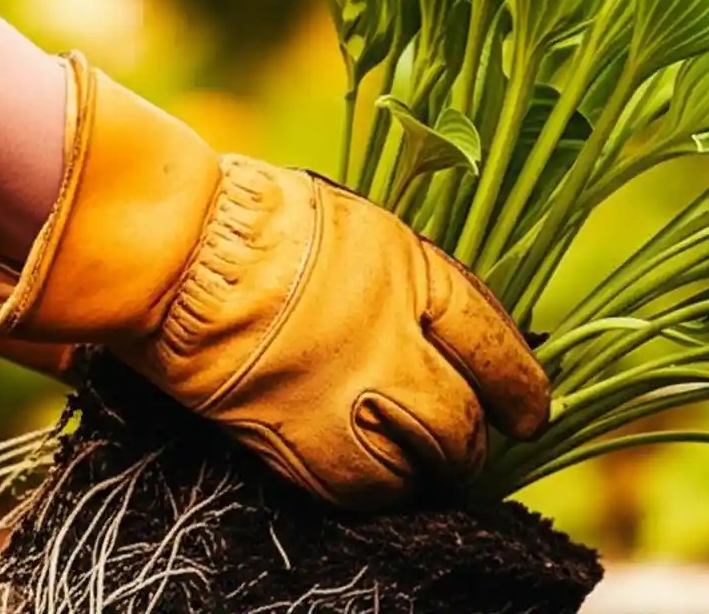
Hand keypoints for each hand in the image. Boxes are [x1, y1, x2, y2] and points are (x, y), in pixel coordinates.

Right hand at [0, 52, 549, 508]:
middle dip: (469, 442)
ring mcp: (340, 394)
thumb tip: (444, 334)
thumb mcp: (359, 229)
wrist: (178, 248)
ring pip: (412, 469)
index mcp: (411, 275)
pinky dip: (365, 490)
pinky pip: (349, 490)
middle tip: (463, 446)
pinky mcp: (290, 435)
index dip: (519, 387)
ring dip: (420, 473)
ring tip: (412, 467)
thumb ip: (410, 282)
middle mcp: (389, 342)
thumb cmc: (261, 219)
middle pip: (460, 422)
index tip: (529, 412)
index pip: (493, 346)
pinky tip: (362, 475)